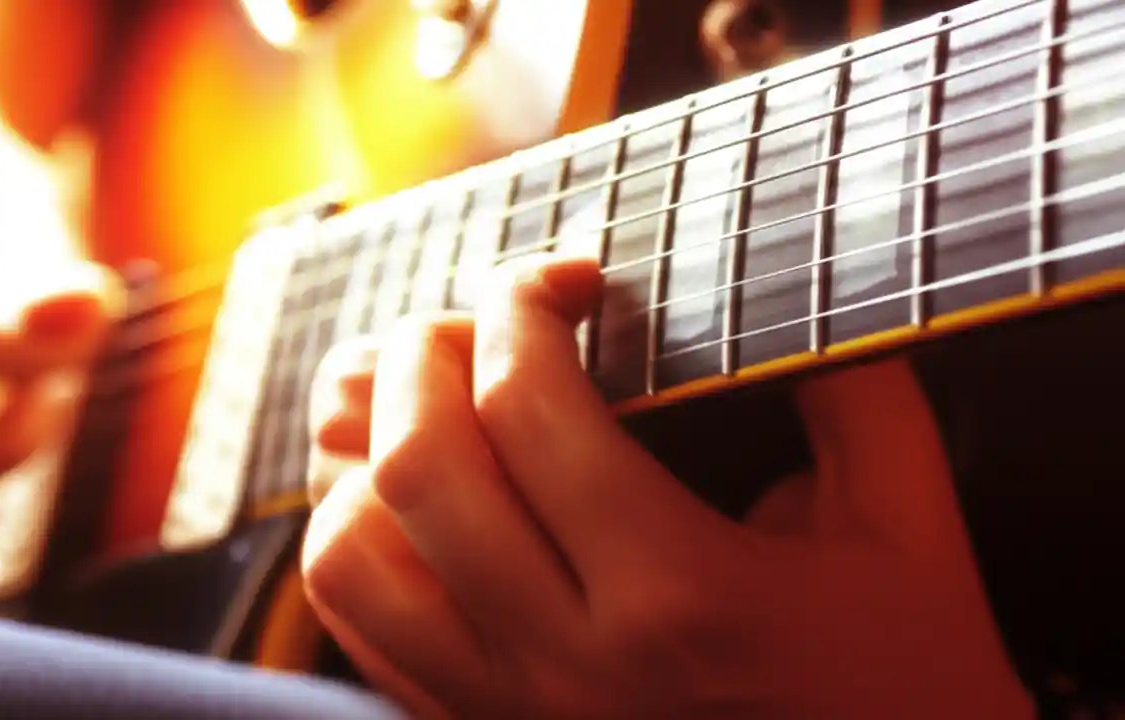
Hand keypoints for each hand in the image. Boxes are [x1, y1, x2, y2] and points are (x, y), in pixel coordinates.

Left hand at [302, 255, 1033, 718]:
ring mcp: (505, 712)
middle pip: (419, 466)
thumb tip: (769, 279)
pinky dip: (353, 536)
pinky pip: (356, 628)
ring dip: (363, 452)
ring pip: (351, 555)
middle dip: (425, 350)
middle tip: (476, 319)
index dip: (525, 305)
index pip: (531, 407)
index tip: (560, 279)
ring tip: (426, 404)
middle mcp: (567, 664)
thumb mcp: (905, 529)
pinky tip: (409, 495)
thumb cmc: (902, 687)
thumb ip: (850, 389)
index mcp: (678, 596)